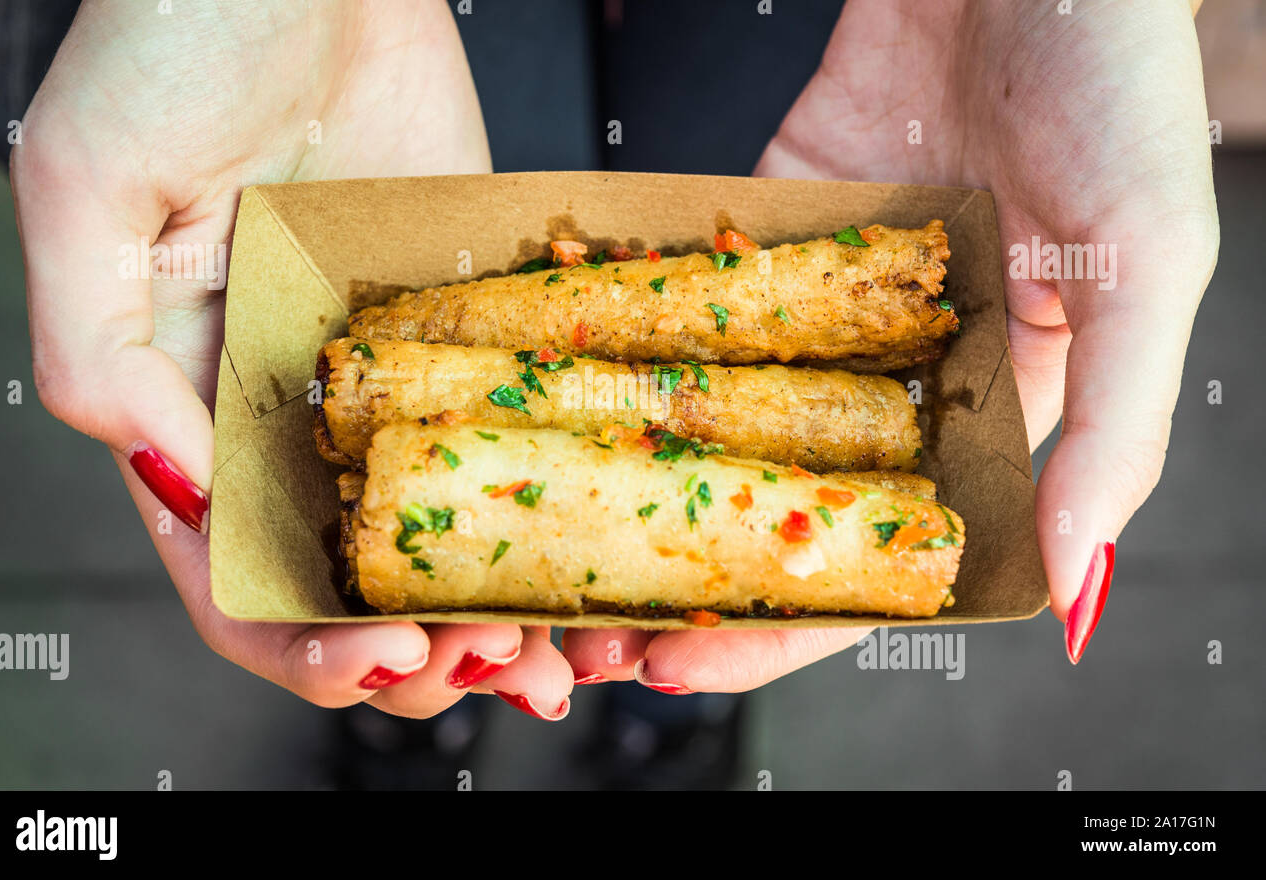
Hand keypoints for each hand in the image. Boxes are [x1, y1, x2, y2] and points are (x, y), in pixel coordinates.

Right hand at [13, 0, 573, 719]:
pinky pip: (500, 443)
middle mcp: (285, 410)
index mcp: (184, 404)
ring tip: (554, 648)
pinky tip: (590, 558)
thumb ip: (94, 347)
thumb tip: (171, 479)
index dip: (298, 640)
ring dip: (488, 609)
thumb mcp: (92, 187)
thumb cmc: (179, 36)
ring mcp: (380, 378)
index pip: (232, 571)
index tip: (379, 656)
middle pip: (343, 581)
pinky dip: (539, 515)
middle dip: (410, 651)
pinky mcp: (458, 329)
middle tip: (488, 667)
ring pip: (435, 537)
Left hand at [569, 0, 1218, 688]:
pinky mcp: (775, 227)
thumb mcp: (1146, 264)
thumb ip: (1112, 424)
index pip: (885, 557)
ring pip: (730, 422)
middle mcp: (906, 374)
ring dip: (648, 489)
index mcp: (999, 409)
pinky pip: (702, 302)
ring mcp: (832, 304)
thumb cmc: (1118, 87)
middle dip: (693, 577)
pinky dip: (643, 353)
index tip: (693, 663)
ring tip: (562, 548)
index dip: (792, 626)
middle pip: (786, 508)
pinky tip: (570, 407)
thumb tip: (1066, 576)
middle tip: (592, 635)